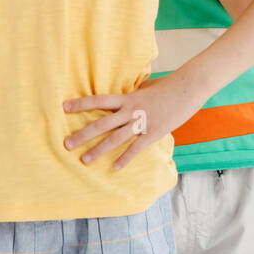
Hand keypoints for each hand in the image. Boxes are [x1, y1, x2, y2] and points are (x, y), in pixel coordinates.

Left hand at [62, 73, 200, 170]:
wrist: (189, 88)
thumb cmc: (169, 86)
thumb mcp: (147, 87)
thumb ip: (134, 94)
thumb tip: (127, 96)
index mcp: (128, 98)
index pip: (99, 100)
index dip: (81, 103)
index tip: (64, 107)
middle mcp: (131, 110)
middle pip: (101, 123)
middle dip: (83, 134)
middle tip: (66, 144)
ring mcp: (141, 122)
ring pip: (115, 138)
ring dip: (98, 150)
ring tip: (84, 160)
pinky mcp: (153, 132)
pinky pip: (135, 148)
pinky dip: (125, 159)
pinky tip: (115, 167)